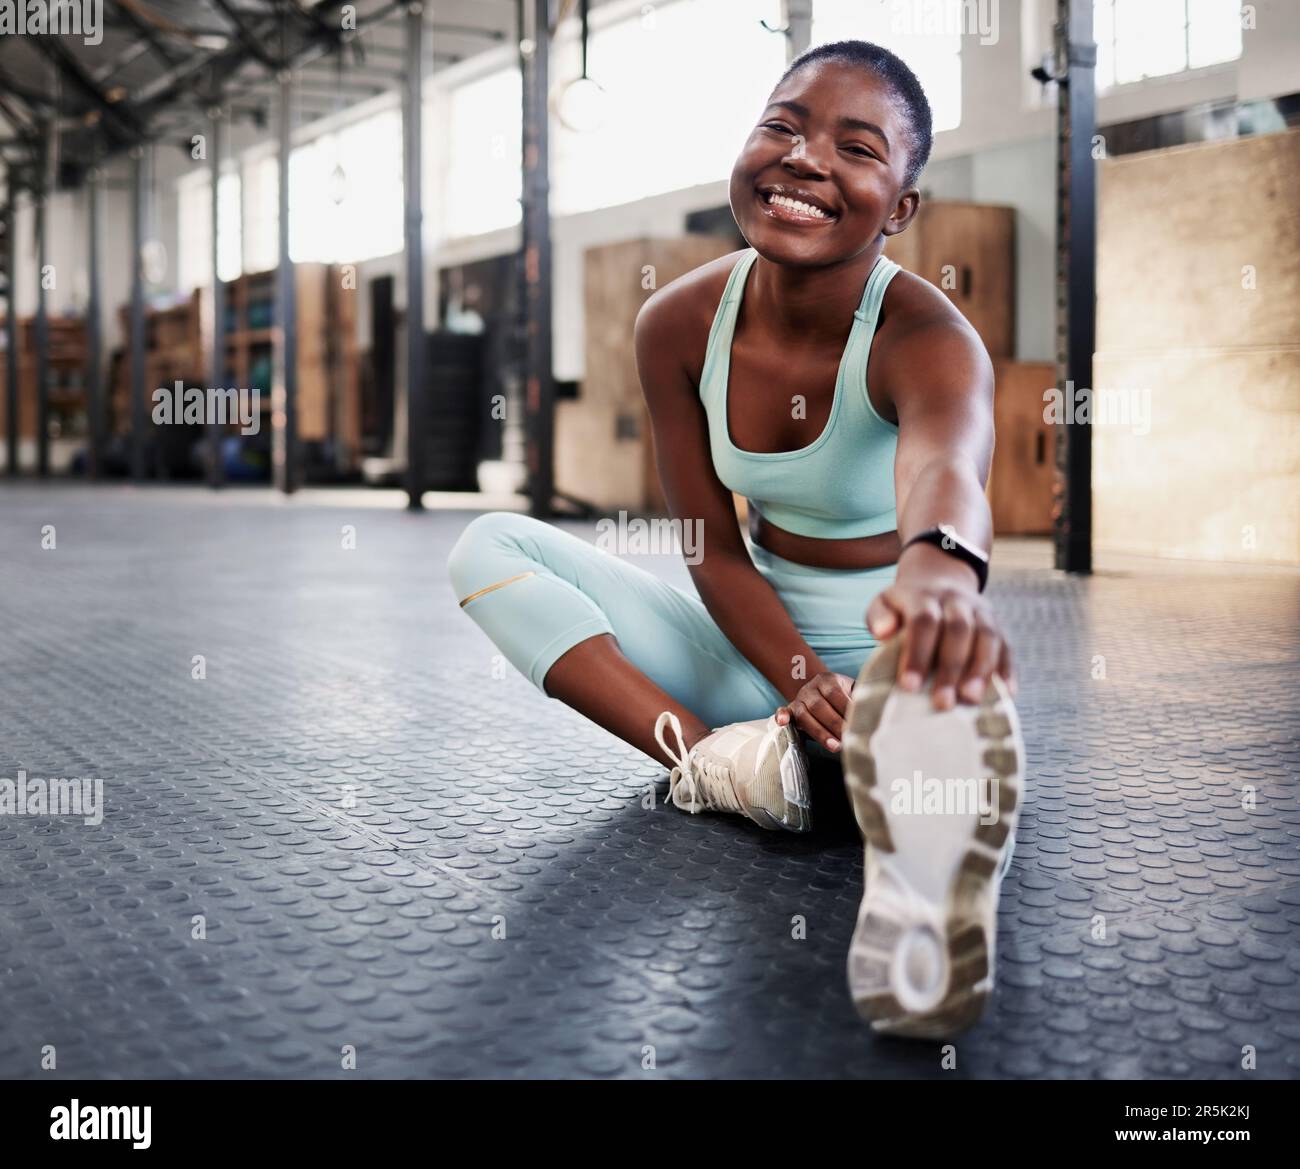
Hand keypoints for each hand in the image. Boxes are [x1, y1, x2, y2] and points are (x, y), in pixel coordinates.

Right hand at [775, 672, 854, 752]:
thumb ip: (860, 699)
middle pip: (819, 706)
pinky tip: (782, 723)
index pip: (835, 693)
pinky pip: (783, 711)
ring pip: (804, 715)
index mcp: (828, 680)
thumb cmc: (843, 697)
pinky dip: (781, 716)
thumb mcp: (852, 692)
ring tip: (835, 747)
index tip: (857, 723)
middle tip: (848, 739)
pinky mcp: (790, 710)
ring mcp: (799, 699)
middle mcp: (811, 688)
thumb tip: (872, 713)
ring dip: (820, 732)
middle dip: (835, 725)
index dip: (845, 709)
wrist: (822, 693)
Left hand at [865, 553, 1016, 710]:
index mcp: (925, 595)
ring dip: (981, 670)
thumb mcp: (884, 603)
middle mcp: (957, 600)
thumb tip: (883, 633)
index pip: (924, 621)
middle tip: (942, 703)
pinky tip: (1005, 693)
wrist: (939, 580)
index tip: (909, 686)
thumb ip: (879, 617)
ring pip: (988, 637)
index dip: (918, 654)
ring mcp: (981, 611)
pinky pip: (1007, 646)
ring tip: (970, 699)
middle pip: (959, 630)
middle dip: (951, 668)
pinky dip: (1006, 670)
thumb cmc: (905, 607)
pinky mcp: (998, 625)